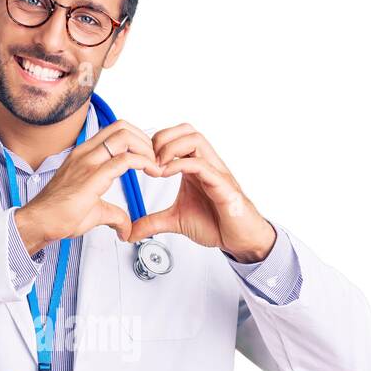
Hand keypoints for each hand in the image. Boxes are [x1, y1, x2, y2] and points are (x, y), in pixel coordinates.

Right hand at [13, 120, 164, 255]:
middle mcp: (86, 153)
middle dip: (144, 140)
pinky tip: (151, 171)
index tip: (147, 157)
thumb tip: (125, 227)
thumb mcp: (94, 211)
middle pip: (122, 127)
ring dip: (146, 148)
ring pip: (125, 136)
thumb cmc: (57, 214)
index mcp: (84, 155)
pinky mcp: (92, 176)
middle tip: (154, 159)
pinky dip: (144, 162)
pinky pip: (124, 159)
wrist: (39, 222)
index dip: (136, 140)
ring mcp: (88, 162)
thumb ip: (114, 215)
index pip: (115, 132)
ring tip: (155, 165)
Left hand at [128, 124, 276, 262]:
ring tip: (157, 166)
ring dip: (171, 148)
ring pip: (196, 140)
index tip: (142, 160)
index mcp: (194, 167)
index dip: (156, 143)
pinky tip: (167, 173)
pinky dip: (181, 164)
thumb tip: (130, 232)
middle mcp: (206, 164)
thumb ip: (152, 222)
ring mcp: (215, 172)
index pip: (177, 137)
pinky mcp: (223, 186)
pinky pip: (203, 165)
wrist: (239, 239)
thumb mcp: (175, 221)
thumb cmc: (216, 223)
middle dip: (162, 138)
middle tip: (148, 159)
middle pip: (187, 130)